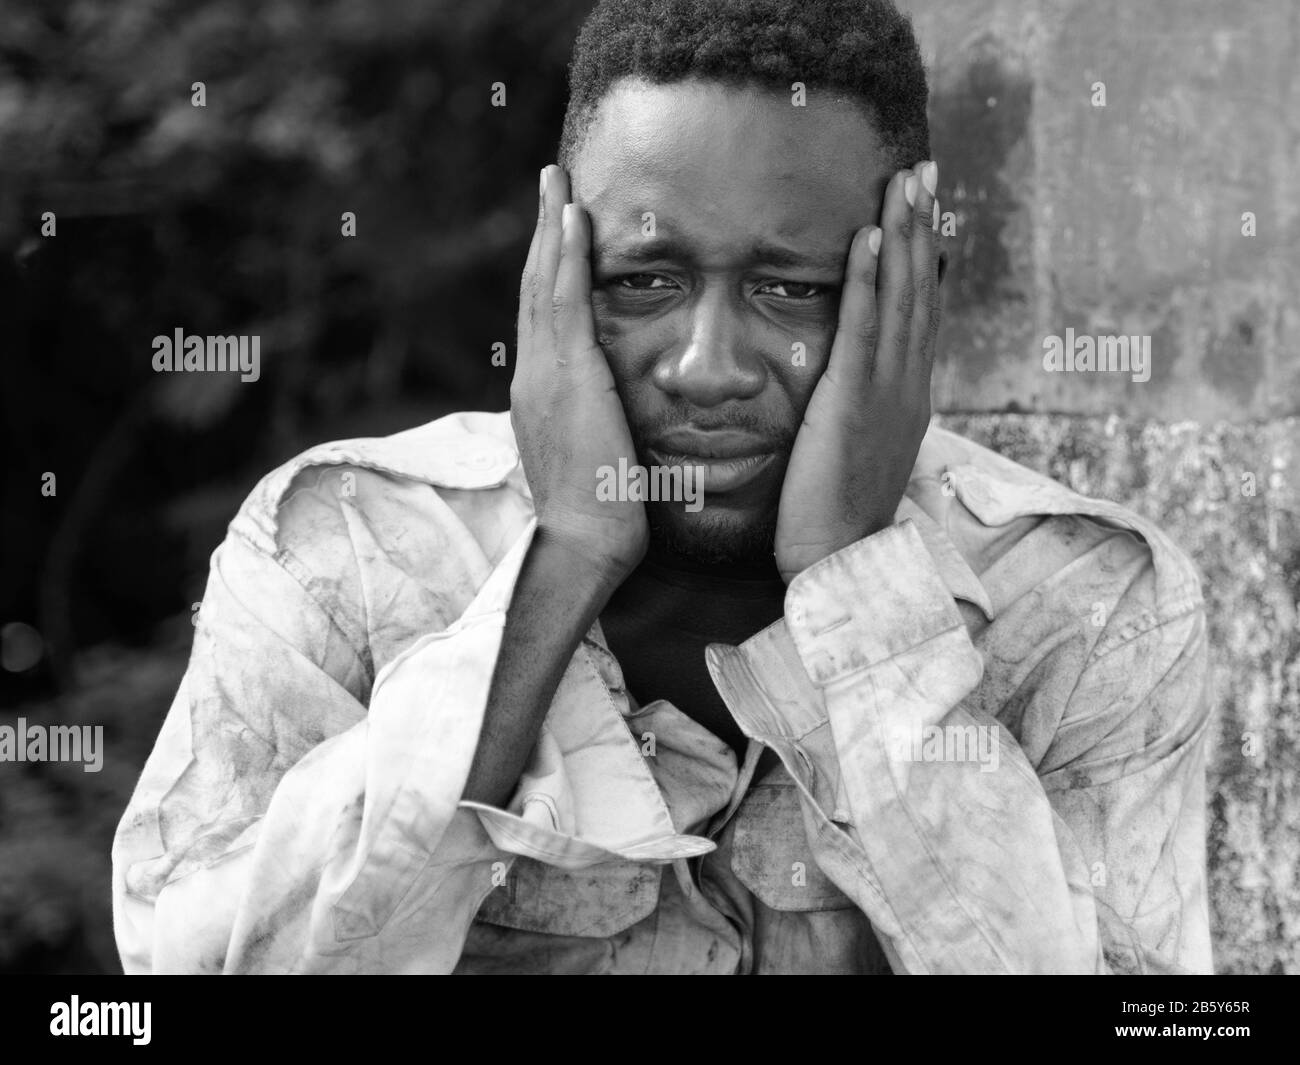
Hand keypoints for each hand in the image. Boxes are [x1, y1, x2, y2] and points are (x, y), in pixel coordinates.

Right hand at [510, 165, 648, 578]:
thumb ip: (599, 421)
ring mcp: (543, 374)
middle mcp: (533, 376)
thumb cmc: (601, 512)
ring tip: (556, 182)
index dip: (549, 270)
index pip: (545, 317)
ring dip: (550, 228)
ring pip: (543, 284)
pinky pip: (563, 302)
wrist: (585, 542)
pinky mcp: (565, 376)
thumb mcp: (597, 455)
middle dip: (543, 233)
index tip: (557, 232)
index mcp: (541, 394)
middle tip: (550, 183)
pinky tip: (572, 219)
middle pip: (536, 288)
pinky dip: (564, 258)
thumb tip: (616, 410)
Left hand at [774, 160, 941, 584]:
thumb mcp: (859, 449)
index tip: (924, 209)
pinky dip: (867, 280)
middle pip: (919, 291)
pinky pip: (862, 328)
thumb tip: (852, 382)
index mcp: (909, 394)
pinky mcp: (855, 402)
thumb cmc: (840, 511)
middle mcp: (909, 384)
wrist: (841, 560)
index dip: (923, 256)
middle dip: (923, 227)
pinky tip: (868, 237)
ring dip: (903, 235)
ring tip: (905, 182)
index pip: (919, 311)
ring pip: (900, 298)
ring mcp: (888, 391)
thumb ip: (862, 407)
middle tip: (924, 171)